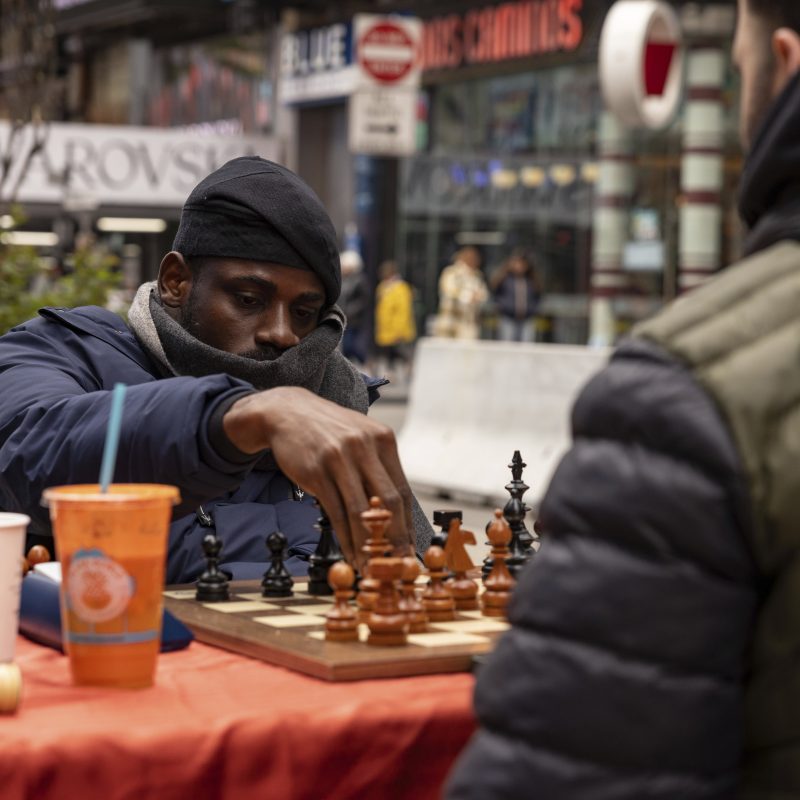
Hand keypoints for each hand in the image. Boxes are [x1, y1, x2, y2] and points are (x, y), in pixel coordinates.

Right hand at [222, 387, 413, 568]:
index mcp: (382, 440)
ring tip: (372, 567)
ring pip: (361, 511)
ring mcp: (339, 459)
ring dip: (368, 545)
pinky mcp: (317, 472)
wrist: (287, 412)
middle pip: (388, 502)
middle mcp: (364, 447)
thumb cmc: (328, 431)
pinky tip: (350, 554)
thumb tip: (397, 513)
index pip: (403, 490)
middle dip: (395, 539)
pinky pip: (336, 513)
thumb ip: (378, 468)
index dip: (408, 524)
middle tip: (397, 564)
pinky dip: (346, 539)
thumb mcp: (360, 438)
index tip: (410, 548)